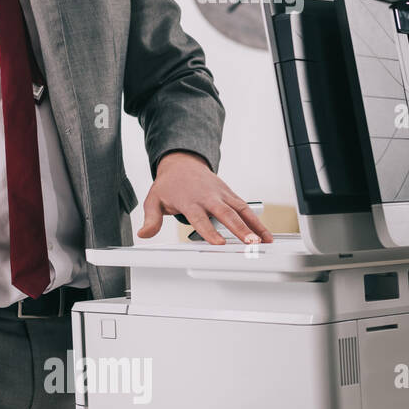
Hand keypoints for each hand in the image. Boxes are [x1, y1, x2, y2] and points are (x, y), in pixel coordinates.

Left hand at [137, 151, 273, 245]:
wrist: (182, 164)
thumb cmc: (168, 185)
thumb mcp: (153, 200)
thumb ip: (151, 219)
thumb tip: (143, 234)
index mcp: (189, 200)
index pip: (200, 218)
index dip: (209, 231)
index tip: (219, 243)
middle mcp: (208, 197)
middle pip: (225, 214)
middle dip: (239, 229)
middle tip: (250, 243)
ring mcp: (221, 195)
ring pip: (240, 210)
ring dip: (254, 226)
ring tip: (264, 241)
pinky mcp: (230, 194)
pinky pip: (245, 208)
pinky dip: (257, 220)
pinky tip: (265, 234)